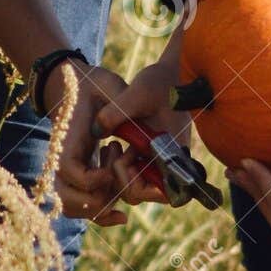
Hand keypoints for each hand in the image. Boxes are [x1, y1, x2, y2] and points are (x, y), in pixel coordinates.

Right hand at [46, 60, 132, 225]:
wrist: (79, 87)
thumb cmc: (97, 85)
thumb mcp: (109, 88)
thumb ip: (114, 109)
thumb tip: (110, 138)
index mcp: (65, 141)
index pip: (72, 172)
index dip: (98, 176)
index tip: (115, 152)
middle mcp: (61, 163)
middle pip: (70, 201)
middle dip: (103, 197)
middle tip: (121, 173)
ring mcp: (68, 174)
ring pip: (75, 210)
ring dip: (101, 209)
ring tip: (122, 195)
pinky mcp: (79, 179)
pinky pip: (83, 208)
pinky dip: (101, 215)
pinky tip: (122, 215)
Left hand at [94, 57, 193, 206]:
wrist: (171, 76)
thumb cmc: (160, 83)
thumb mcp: (137, 94)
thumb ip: (115, 113)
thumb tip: (96, 131)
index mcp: (174, 156)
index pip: (158, 193)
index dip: (135, 183)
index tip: (124, 156)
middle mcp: (170, 166)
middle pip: (141, 194)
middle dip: (121, 176)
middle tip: (114, 148)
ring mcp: (160, 164)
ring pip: (135, 186)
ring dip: (119, 172)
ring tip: (113, 145)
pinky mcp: (151, 159)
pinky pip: (134, 175)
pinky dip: (121, 166)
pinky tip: (115, 145)